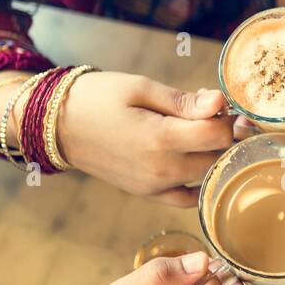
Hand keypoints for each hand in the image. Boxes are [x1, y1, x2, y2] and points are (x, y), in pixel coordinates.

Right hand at [59, 71, 233, 206]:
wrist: (57, 126)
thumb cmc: (97, 98)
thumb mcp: (140, 88)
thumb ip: (183, 101)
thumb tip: (220, 103)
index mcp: (160, 139)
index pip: (219, 135)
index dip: (228, 116)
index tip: (216, 101)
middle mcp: (161, 170)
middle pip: (218, 157)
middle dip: (224, 133)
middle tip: (208, 110)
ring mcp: (155, 187)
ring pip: (207, 176)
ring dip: (213, 153)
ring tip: (197, 128)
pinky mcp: (148, 193)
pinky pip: (187, 197)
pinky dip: (200, 181)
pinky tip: (196, 159)